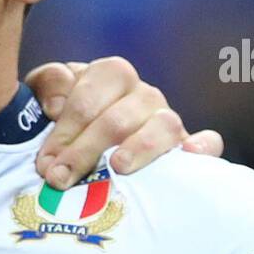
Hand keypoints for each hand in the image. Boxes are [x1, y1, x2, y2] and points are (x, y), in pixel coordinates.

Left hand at [24, 57, 223, 188]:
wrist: (91, 143)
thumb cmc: (65, 120)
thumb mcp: (45, 97)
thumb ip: (48, 84)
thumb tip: (57, 105)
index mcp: (111, 75)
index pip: (90, 96)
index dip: (65, 130)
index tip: (46, 161)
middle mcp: (143, 94)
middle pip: (119, 118)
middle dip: (86, 150)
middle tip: (61, 179)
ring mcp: (168, 119)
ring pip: (162, 125)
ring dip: (138, 148)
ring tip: (117, 168)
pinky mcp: (187, 145)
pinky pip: (208, 141)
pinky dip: (202, 146)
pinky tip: (189, 155)